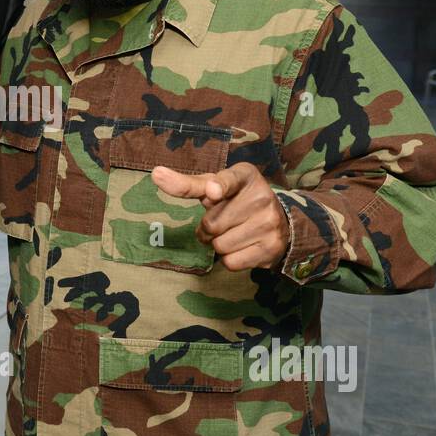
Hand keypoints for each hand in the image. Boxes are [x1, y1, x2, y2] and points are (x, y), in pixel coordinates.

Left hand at [150, 161, 289, 271]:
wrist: (279, 222)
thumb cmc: (235, 201)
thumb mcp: (215, 187)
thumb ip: (188, 184)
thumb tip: (156, 174)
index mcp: (245, 175)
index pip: (228, 180)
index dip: (218, 187)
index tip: (212, 192)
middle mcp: (261, 196)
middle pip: (212, 223)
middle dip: (210, 227)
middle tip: (225, 221)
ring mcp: (269, 222)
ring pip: (220, 245)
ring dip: (219, 244)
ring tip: (234, 232)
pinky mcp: (271, 247)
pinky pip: (231, 262)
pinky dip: (230, 258)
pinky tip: (243, 246)